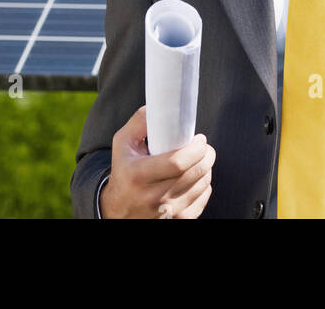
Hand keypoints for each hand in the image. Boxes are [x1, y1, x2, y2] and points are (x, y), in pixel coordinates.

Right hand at [99, 106, 214, 218]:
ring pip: (202, 185)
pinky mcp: (177, 222)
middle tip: (204, 146)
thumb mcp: (123, 143)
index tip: (200, 139)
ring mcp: (166, 214)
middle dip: (206, 155)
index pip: (178, 163)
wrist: (117, 210)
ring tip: (200, 159)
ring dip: (207, 168)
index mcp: (138, 175)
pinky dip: (204, 185)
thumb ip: (141, 120)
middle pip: (194, 173)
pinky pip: (203, 199)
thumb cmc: (124, 170)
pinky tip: (196, 178)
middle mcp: (152, 198)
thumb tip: (162, 103)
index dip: (195, 149)